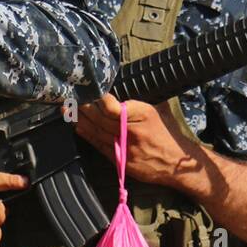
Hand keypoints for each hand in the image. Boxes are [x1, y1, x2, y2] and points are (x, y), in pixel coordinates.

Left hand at [74, 94, 193, 188]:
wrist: (178, 163)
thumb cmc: (167, 132)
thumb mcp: (158, 109)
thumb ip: (139, 99)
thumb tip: (122, 83)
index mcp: (144, 115)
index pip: (114, 108)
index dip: (100, 100)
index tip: (92, 90)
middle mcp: (133, 132)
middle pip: (102, 119)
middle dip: (84, 108)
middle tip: (72, 97)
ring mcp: (126, 149)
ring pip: (97, 132)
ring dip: (81, 120)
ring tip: (69, 109)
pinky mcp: (121, 162)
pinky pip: (99, 146)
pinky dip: (87, 135)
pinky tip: (78, 126)